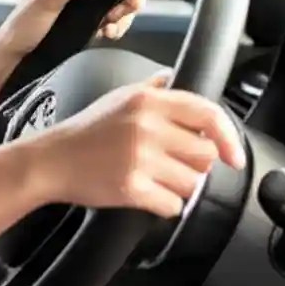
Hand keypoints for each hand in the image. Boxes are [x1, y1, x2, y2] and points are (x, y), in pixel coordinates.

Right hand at [30, 73, 245, 217]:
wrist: (51, 160)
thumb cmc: (86, 130)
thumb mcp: (118, 96)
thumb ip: (151, 88)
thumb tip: (173, 80)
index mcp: (148, 100)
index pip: (207, 113)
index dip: (228, 137)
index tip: (233, 155)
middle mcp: (147, 126)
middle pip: (205, 154)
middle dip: (195, 164)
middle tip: (173, 164)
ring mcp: (140, 158)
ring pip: (192, 183)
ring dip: (179, 186)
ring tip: (155, 178)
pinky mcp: (132, 188)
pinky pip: (173, 205)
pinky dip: (164, 205)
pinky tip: (146, 193)